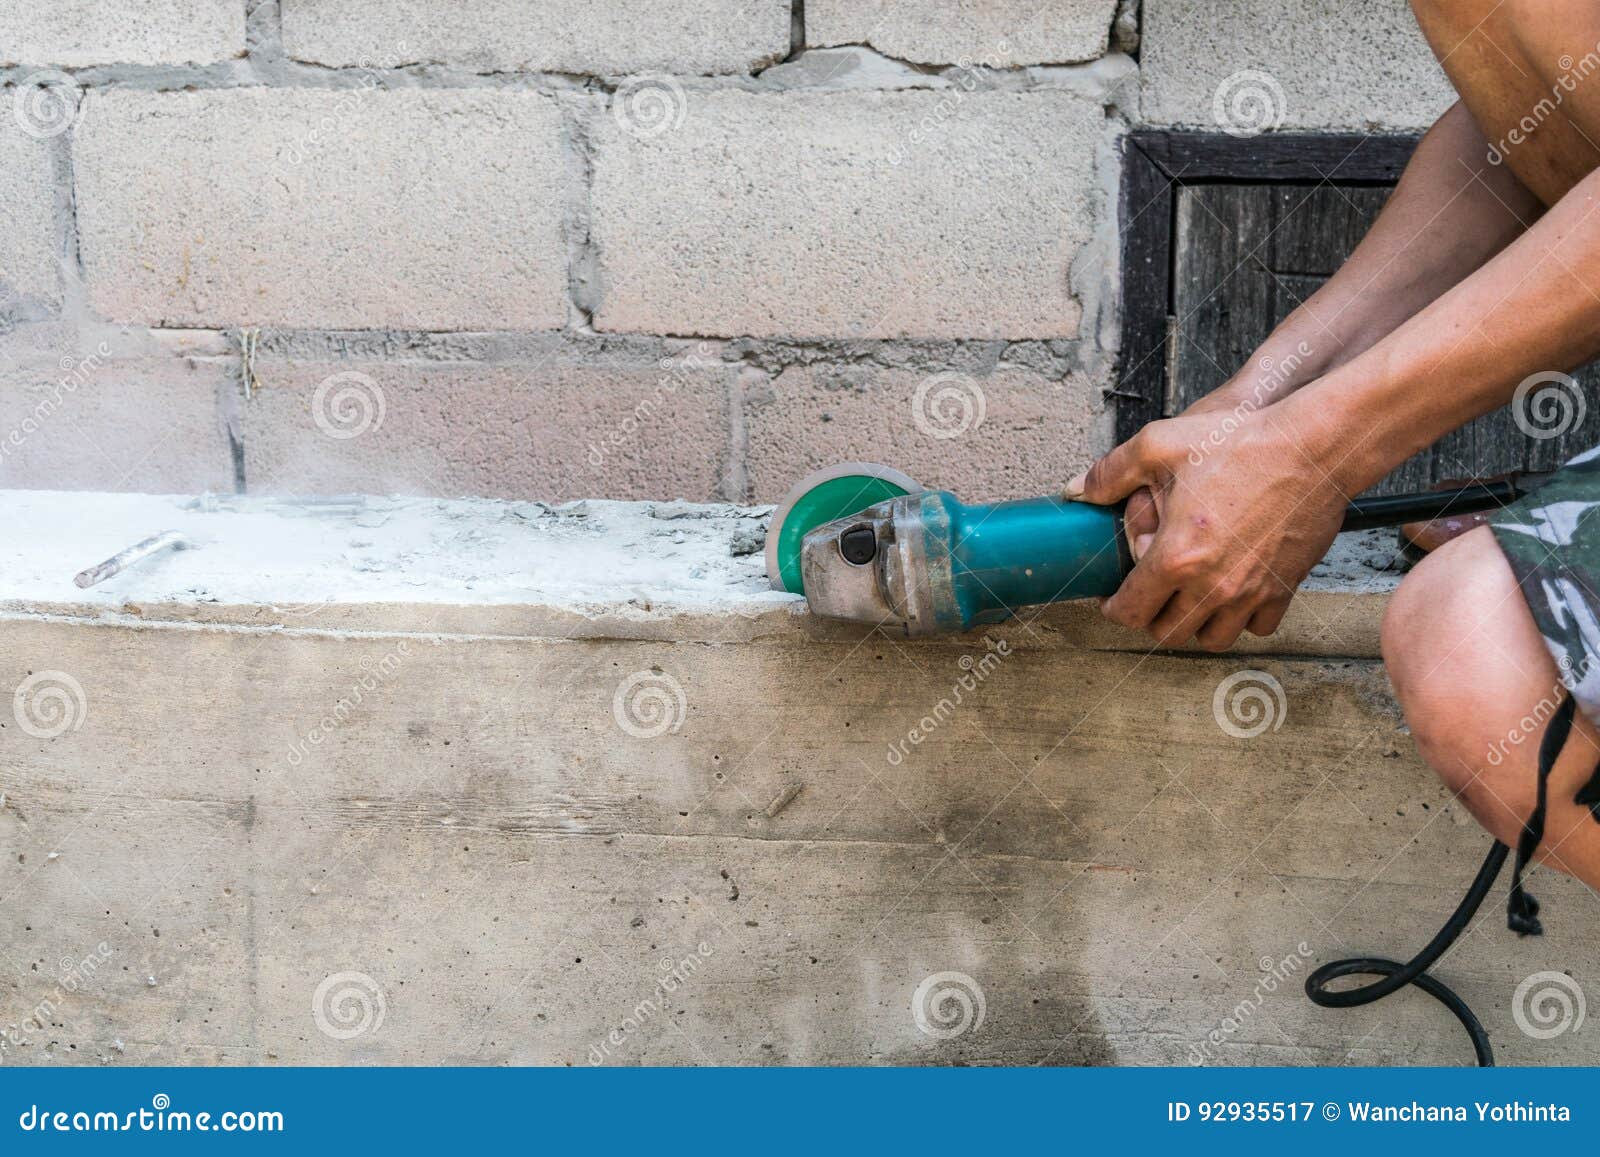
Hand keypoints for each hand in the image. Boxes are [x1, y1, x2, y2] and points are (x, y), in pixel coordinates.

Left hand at [1065, 411, 1347, 649]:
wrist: (1315, 446)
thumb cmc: (1241, 444)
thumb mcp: (1159, 445)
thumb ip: (1111, 473)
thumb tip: (1078, 491)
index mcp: (1176, 557)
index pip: (1131, 611)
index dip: (1114, 608)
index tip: (1113, 599)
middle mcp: (1213, 585)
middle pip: (1169, 633)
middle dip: (1151, 617)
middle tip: (1149, 593)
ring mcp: (1252, 591)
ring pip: (1213, 638)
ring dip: (1194, 624)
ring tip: (1187, 598)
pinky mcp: (1285, 587)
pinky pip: (1258, 627)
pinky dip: (1241, 619)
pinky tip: (1231, 594)